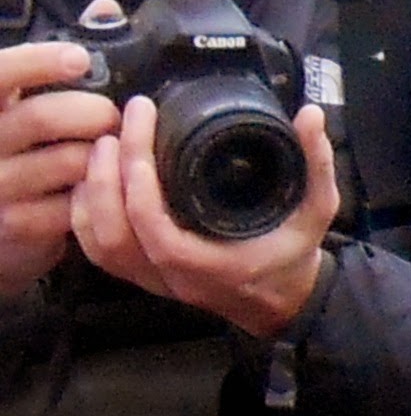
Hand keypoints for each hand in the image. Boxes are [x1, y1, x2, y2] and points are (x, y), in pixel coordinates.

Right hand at [0, 41, 119, 293]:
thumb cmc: (19, 143)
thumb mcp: (27, 95)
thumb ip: (61, 53)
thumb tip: (105, 9)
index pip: (0, 73)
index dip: (39, 62)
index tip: (80, 58)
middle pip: (45, 116)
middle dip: (94, 112)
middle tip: (114, 116)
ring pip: (68, 161)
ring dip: (104, 153)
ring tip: (111, 149)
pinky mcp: (15, 224)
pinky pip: (75, 204)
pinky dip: (98, 191)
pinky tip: (99, 183)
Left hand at [70, 97, 339, 336]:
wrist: (284, 301)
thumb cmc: (296, 256)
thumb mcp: (319, 208)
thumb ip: (318, 162)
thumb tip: (310, 114)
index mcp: (211, 264)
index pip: (156, 231)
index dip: (138, 186)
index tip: (141, 136)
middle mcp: (174, 278)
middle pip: (115, 235)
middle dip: (108, 176)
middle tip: (119, 127)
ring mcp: (155, 280)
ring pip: (99, 246)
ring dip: (92, 195)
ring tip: (103, 147)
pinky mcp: (145, 275)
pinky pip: (99, 252)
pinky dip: (87, 215)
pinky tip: (94, 179)